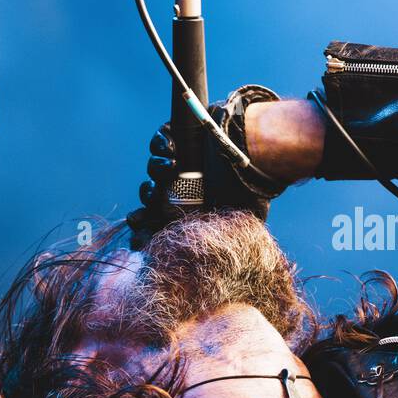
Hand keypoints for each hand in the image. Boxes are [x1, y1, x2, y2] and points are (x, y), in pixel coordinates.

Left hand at [126, 87, 286, 248]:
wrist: (258, 150)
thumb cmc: (251, 189)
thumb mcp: (239, 226)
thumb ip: (218, 242)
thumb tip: (195, 260)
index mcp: (191, 208)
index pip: (159, 221)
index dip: (145, 229)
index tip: (138, 235)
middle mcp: (182, 186)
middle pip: (151, 195)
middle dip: (147, 199)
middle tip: (148, 200)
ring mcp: (180, 161)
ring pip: (154, 169)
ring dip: (156, 170)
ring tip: (168, 168)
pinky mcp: (180, 137)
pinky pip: (160, 142)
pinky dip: (160, 145)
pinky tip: (170, 151)